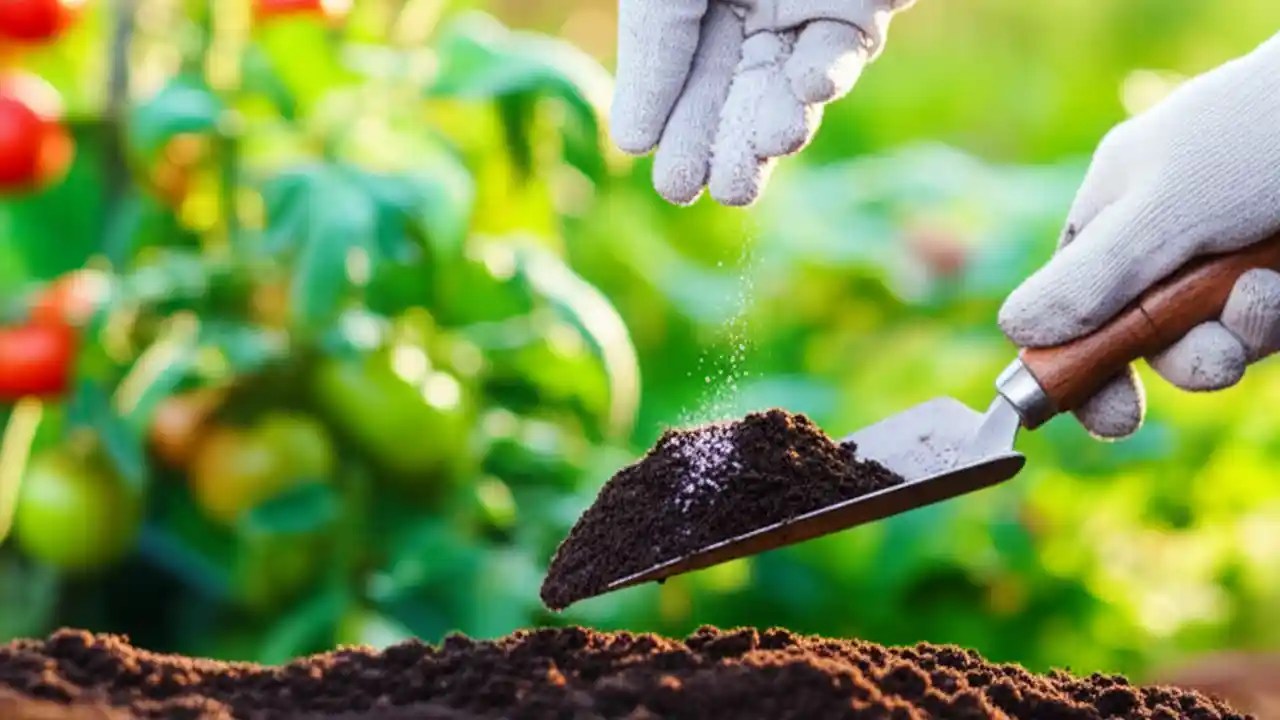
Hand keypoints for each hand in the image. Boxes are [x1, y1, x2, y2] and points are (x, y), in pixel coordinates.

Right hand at [610, 0, 913, 206]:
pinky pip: (842, 48)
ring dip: (776, 125)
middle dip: (728, 146)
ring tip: (762, 149)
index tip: (675, 187)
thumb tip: (631, 143)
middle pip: (737, 100)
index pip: (686, 89)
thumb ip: (654, 54)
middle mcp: (750, 18)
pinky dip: (825, 74)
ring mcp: (806, 11)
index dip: (682, 137)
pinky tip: (803, 90)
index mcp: (694, 12)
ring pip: (790, 89)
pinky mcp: (861, 3)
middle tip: (718, 189)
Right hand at [999, 33, 1279, 438]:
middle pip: (1142, 340)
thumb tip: (1014, 330)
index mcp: (1112, 214)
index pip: (1067, 306)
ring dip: (1235, 336)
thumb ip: (1091, 277)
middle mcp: (1160, 244)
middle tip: (1211, 360)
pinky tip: (1278, 280)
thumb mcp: (1163, 210)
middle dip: (1180, 357)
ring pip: (1208, 342)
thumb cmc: (1259, 135)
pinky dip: (1268, 319)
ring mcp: (1221, 265)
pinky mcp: (1270, 282)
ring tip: (1262, 292)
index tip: (1109, 412)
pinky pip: (1256, 331)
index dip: (1077, 362)